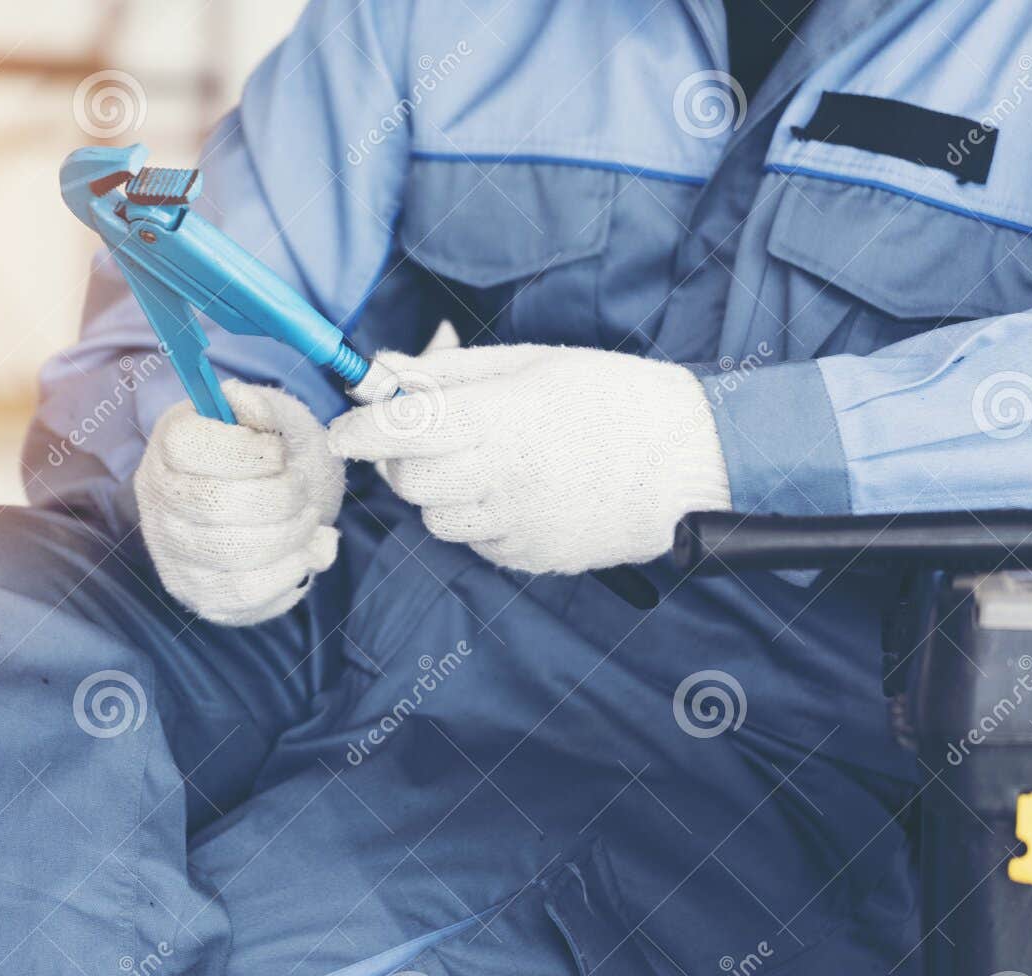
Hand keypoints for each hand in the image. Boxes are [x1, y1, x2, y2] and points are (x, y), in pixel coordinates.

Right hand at [134, 381, 343, 625]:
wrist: (283, 505)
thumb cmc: (277, 457)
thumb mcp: (277, 418)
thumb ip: (265, 405)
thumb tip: (245, 402)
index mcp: (170, 441)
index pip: (190, 448)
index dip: (249, 453)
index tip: (279, 453)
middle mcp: (157, 498)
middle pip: (214, 504)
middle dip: (281, 498)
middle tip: (303, 490)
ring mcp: (171, 551)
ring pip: (231, 553)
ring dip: (290, 536)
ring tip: (309, 520)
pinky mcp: (197, 593)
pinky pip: (245, 593)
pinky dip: (289, 572)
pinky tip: (304, 552)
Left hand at [327, 344, 731, 573]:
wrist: (689, 462)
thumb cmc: (611, 399)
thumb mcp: (531, 363)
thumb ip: (451, 371)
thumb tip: (384, 369)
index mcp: (499, 418)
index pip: (401, 430)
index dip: (360, 430)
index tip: (342, 428)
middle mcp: (500, 475)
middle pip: (407, 481)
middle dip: (400, 461)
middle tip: (420, 439)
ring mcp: (515, 523)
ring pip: (436, 518)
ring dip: (439, 492)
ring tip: (482, 463)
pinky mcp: (529, 556)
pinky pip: (475, 541)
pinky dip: (476, 518)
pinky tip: (514, 492)